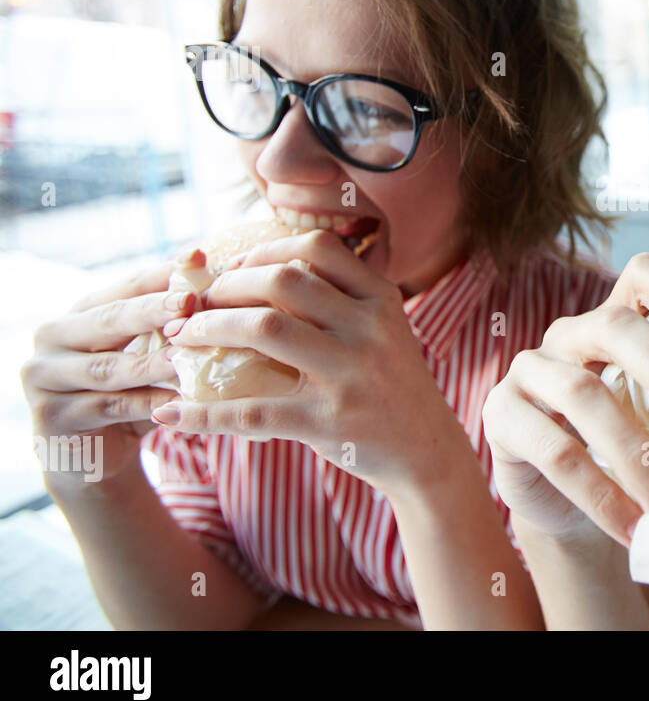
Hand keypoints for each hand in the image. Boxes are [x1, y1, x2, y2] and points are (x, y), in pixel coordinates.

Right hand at [21, 258, 198, 488]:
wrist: (92, 456)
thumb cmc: (130, 394)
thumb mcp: (150, 355)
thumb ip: (174, 324)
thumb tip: (226, 277)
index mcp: (78, 313)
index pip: (125, 288)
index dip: (162, 278)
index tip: (200, 262)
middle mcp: (53, 339)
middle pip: (110, 320)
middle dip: (152, 310)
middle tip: (190, 301)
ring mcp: (44, 378)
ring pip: (107, 368)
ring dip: (150, 362)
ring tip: (186, 356)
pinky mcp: (51, 417)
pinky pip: (108, 407)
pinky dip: (145, 403)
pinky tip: (176, 401)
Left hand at [151, 229, 452, 495]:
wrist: (426, 451)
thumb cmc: (391, 384)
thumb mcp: (384, 330)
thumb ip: (343, 299)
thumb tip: (266, 269)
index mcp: (380, 300)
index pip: (317, 249)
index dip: (265, 250)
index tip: (234, 268)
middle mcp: (369, 330)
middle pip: (283, 281)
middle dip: (225, 286)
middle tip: (194, 304)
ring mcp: (349, 376)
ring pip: (265, 329)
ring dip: (209, 328)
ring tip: (180, 337)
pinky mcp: (327, 423)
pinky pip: (251, 411)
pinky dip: (202, 412)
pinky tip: (171, 412)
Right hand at [482, 253, 648, 545]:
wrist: (569, 507)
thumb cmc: (636, 451)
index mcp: (618, 317)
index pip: (644, 275)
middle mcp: (571, 333)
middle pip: (617, 328)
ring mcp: (530, 370)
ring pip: (583, 393)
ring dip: (636, 454)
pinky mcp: (501, 415)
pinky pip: (553, 450)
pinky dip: (599, 494)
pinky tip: (634, 527)